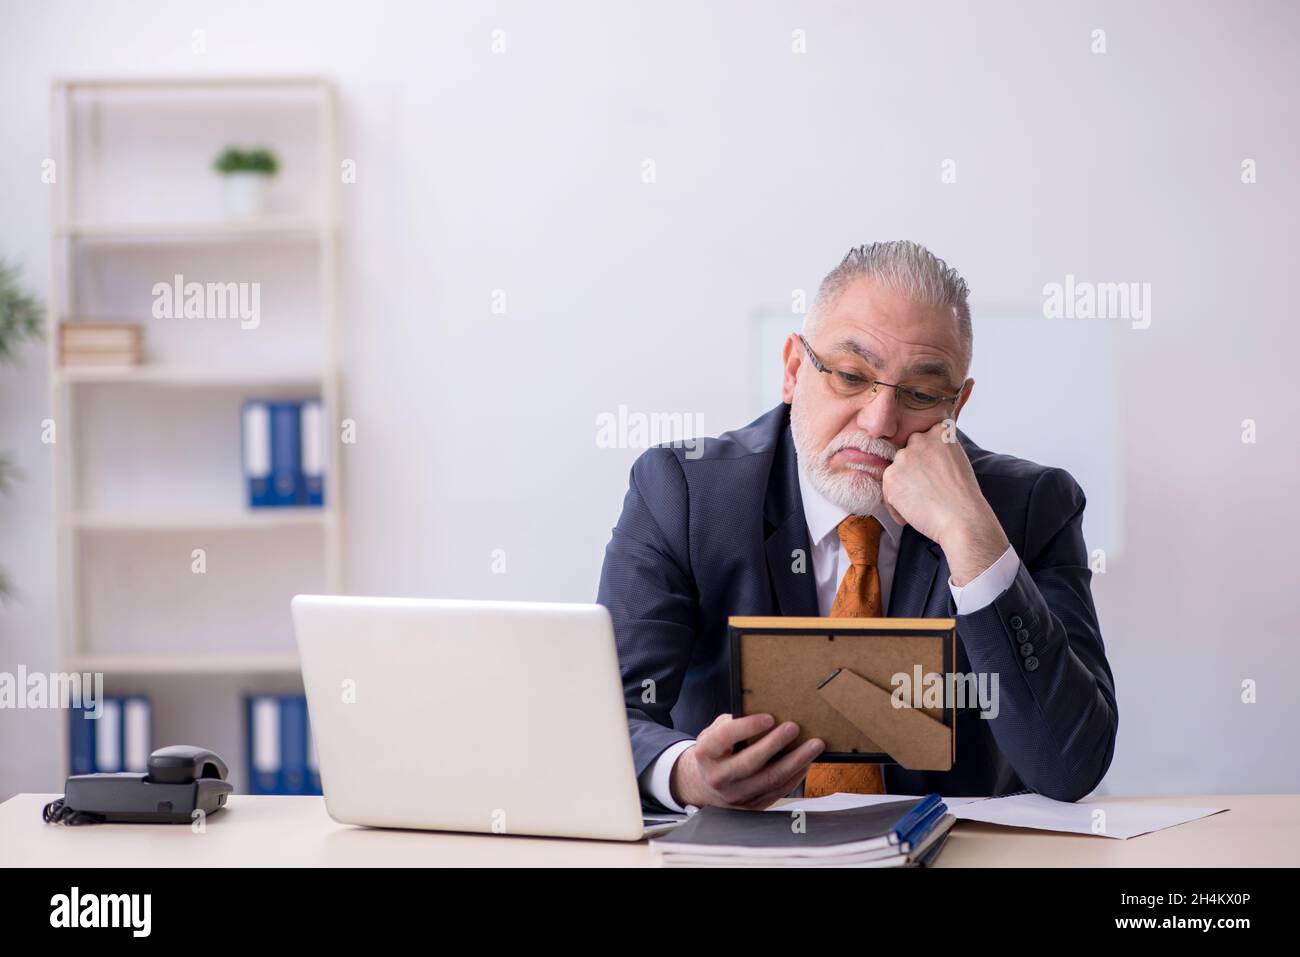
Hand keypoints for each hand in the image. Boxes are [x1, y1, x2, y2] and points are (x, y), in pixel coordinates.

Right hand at [670, 713, 823, 809]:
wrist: (707, 784)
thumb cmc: (717, 751)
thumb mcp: (714, 732)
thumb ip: (733, 723)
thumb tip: (764, 713)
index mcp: (706, 753)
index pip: (725, 738)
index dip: (747, 727)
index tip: (769, 717)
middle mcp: (719, 777)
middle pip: (751, 762)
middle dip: (775, 744)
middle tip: (794, 727)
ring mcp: (736, 795)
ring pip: (770, 780)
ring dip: (796, 761)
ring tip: (814, 745)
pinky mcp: (753, 806)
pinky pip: (779, 791)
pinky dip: (796, 775)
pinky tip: (807, 761)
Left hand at [881, 420, 1009, 585]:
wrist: (962, 518)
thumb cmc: (963, 496)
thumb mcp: (957, 460)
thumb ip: (938, 450)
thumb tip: (923, 456)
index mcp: (939, 432)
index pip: (923, 440)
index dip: (926, 460)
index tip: (934, 475)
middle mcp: (919, 439)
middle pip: (906, 456)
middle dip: (911, 473)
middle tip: (927, 492)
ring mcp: (903, 457)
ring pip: (895, 475)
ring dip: (903, 490)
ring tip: (922, 505)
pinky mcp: (890, 477)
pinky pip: (887, 493)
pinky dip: (897, 507)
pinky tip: (914, 514)